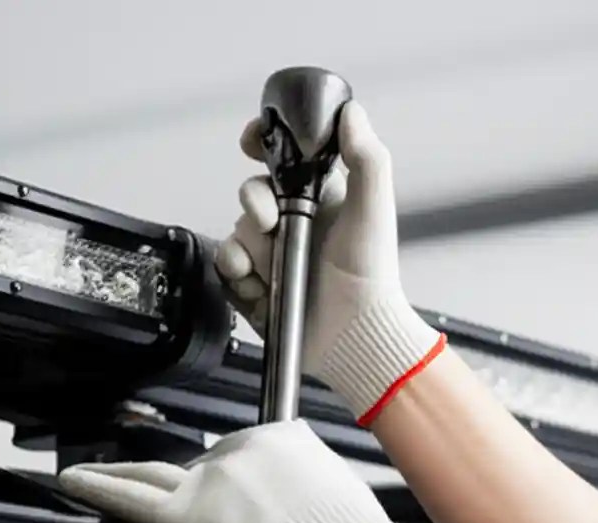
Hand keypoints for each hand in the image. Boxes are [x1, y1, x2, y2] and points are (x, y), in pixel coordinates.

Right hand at [217, 102, 440, 422]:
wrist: (353, 334)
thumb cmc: (370, 275)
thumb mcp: (373, 208)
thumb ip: (365, 157)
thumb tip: (350, 112)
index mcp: (317, 197)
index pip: (280, 158)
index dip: (261, 143)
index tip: (253, 140)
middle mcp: (290, 223)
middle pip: (249, 194)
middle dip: (253, 202)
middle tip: (271, 220)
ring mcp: (269, 255)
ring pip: (235, 232)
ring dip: (246, 246)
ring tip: (267, 265)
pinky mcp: (252, 285)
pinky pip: (225, 267)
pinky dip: (236, 274)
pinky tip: (258, 285)